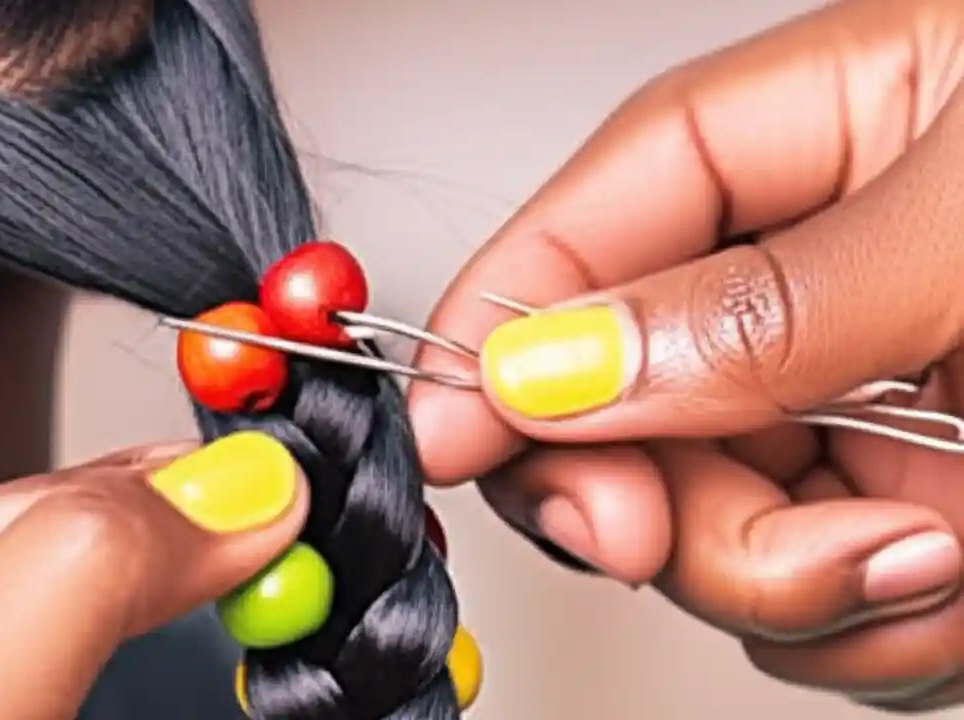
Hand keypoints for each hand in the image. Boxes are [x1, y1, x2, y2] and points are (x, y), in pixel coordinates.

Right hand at [410, 0, 963, 709]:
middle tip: (687, 530)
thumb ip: (762, 305)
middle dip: (651, 499)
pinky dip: (877, 627)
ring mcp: (843, 410)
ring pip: (707, 536)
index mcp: (798, 139)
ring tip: (942, 543)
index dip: (497, 336)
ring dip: (802, 578)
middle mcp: (796, 282)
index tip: (447, 440)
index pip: (579, 231)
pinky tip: (959, 574)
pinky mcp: (900, 513)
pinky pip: (812, 611)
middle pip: (614, 413)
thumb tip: (561, 368)